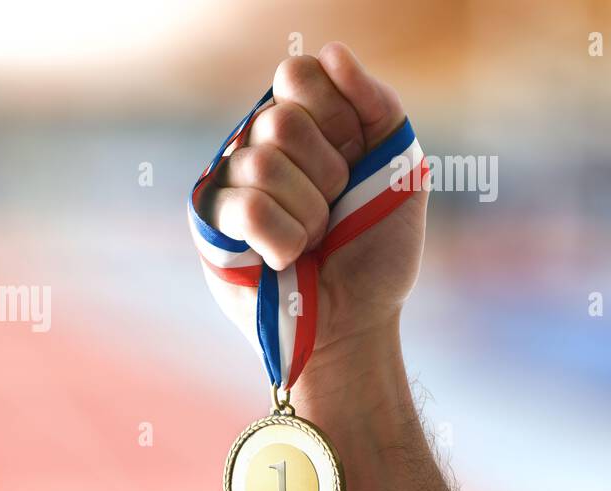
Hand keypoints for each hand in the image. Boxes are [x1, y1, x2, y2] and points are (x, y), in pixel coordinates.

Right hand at [201, 42, 428, 374]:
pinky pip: (245, 206)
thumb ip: (375, 104)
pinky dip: (283, 238)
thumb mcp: (400, 166)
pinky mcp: (210, 222)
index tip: (356, 159)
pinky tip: (286, 257)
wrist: (356, 319)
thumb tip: (331, 51)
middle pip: (279, 120)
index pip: (298, 75)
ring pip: (262, 164)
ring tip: (312, 239)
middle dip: (324, 173)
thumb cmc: (376, 248)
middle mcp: (259, 143)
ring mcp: (230, 180)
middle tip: (333, 207)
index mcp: (305, 122)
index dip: (336, 119)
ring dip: (308, 214)